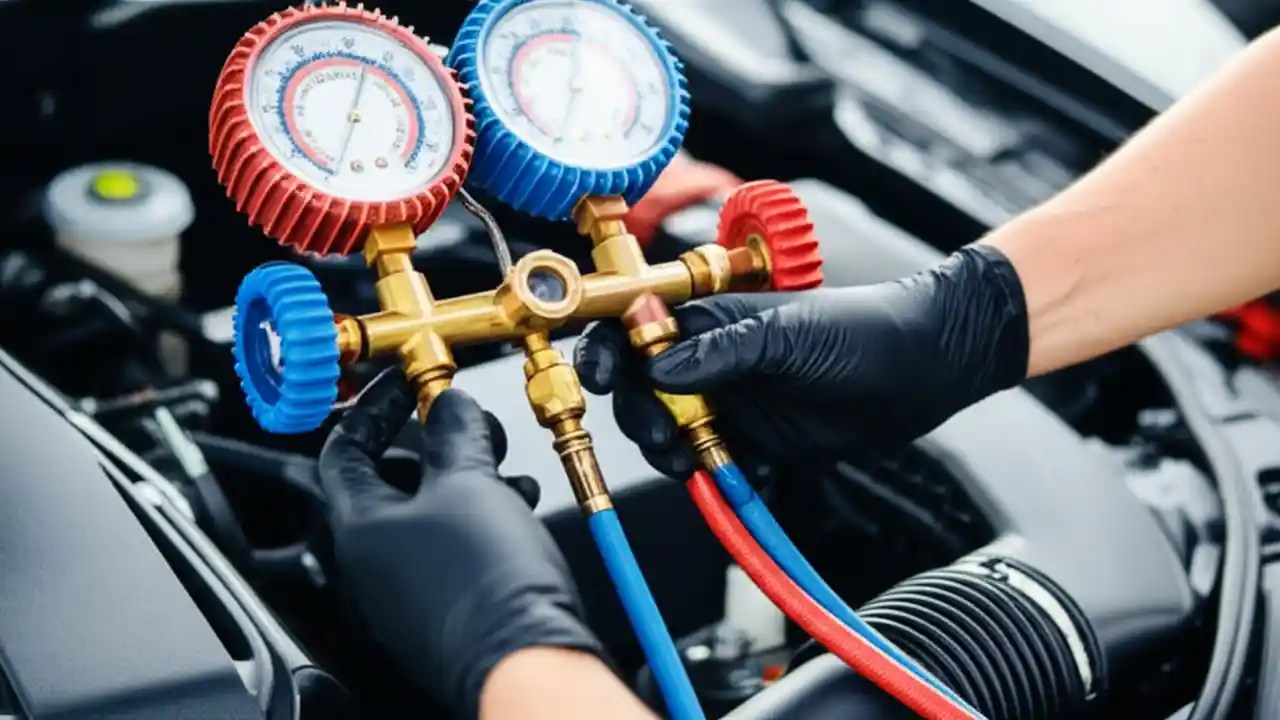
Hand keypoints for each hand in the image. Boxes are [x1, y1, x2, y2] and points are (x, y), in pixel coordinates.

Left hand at [319, 371, 602, 718]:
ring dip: (467, 478)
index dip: (375, 408)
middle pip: (390, 481)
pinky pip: (452, 547)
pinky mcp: (444, 610)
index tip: (408, 384)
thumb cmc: (487, 583)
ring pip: (429, 514)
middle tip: (467, 422)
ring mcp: (407, 591)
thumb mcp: (471, 482)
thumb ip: (455, 434)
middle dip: (434, 443)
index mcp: (359, 527)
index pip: (344, 450)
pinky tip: (517, 507)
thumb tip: (450, 406)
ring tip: (503, 465)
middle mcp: (373, 563)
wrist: (526, 658)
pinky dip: (481, 516)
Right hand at [574, 244, 1028, 477]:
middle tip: (665, 434)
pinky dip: (705, 472)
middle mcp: (712, 359)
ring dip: (667, 448)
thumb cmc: (862, 330)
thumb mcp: (788, 335)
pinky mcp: (754, 438)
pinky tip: (726, 472)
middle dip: (640, 413)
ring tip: (690, 460)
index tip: (604, 377)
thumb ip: (722, 351)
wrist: (922, 372)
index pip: (636, 327)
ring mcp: (731, 399)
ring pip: (669, 428)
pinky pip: (708, 460)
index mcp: (711, 319)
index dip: (609, 349)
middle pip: (642, 387)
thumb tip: (660, 369)